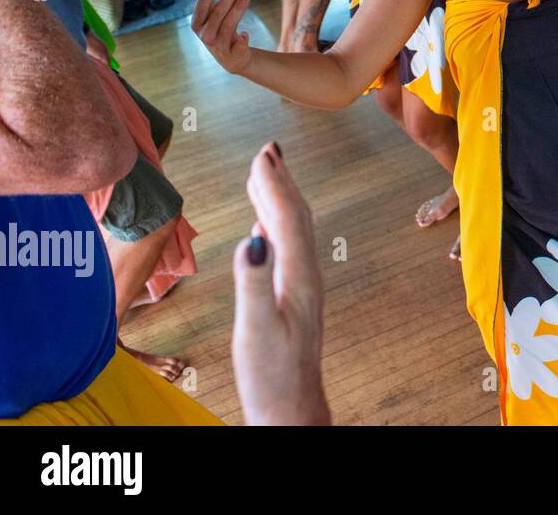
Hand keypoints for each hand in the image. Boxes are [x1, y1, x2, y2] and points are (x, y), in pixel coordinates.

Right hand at [191, 0, 254, 73]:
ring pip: (228, 25)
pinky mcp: (232, 56)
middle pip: (217, 14)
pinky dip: (242, 39)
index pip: (201, 6)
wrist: (233, 58)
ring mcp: (218, 47)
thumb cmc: (221, 30)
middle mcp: (205, 35)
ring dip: (238, 9)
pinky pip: (239, 45)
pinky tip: (245, 34)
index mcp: (197, 23)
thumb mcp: (214, 15)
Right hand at [232, 141, 329, 425]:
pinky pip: (287, 248)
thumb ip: (253, 283)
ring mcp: (302, 285)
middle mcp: (306, 275)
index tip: (261, 154)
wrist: (292, 409)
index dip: (273, 184)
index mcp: (297, 276)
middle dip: (281, 181)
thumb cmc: (272, 376)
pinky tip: (265, 225)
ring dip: (280, 199)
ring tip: (267, 174)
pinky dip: (276, 225)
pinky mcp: (294, 297)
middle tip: (269, 149)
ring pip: (294, 230)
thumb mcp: (256, 328)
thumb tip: (251, 237)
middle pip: (296, 217)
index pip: (287, 218)